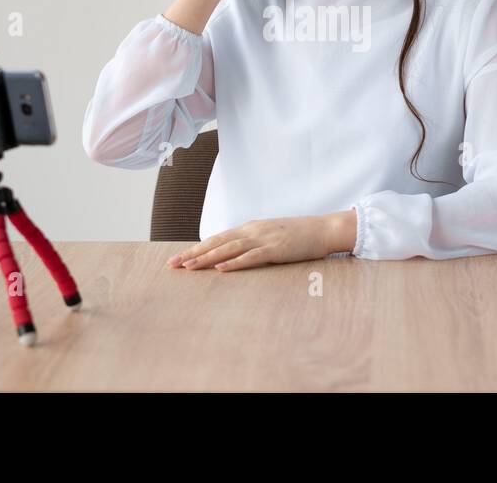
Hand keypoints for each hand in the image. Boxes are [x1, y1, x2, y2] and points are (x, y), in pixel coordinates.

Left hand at [167, 214, 342, 271]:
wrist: (323, 228)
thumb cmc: (299, 235)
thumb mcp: (271, 236)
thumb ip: (253, 243)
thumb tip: (236, 255)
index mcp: (250, 228)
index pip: (217, 238)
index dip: (197, 248)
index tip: (179, 258)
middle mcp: (252, 230)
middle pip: (217, 242)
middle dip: (193, 253)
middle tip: (173, 264)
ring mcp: (264, 238)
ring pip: (229, 249)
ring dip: (207, 258)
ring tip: (189, 267)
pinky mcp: (276, 249)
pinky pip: (252, 256)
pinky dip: (235, 263)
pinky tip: (221, 269)